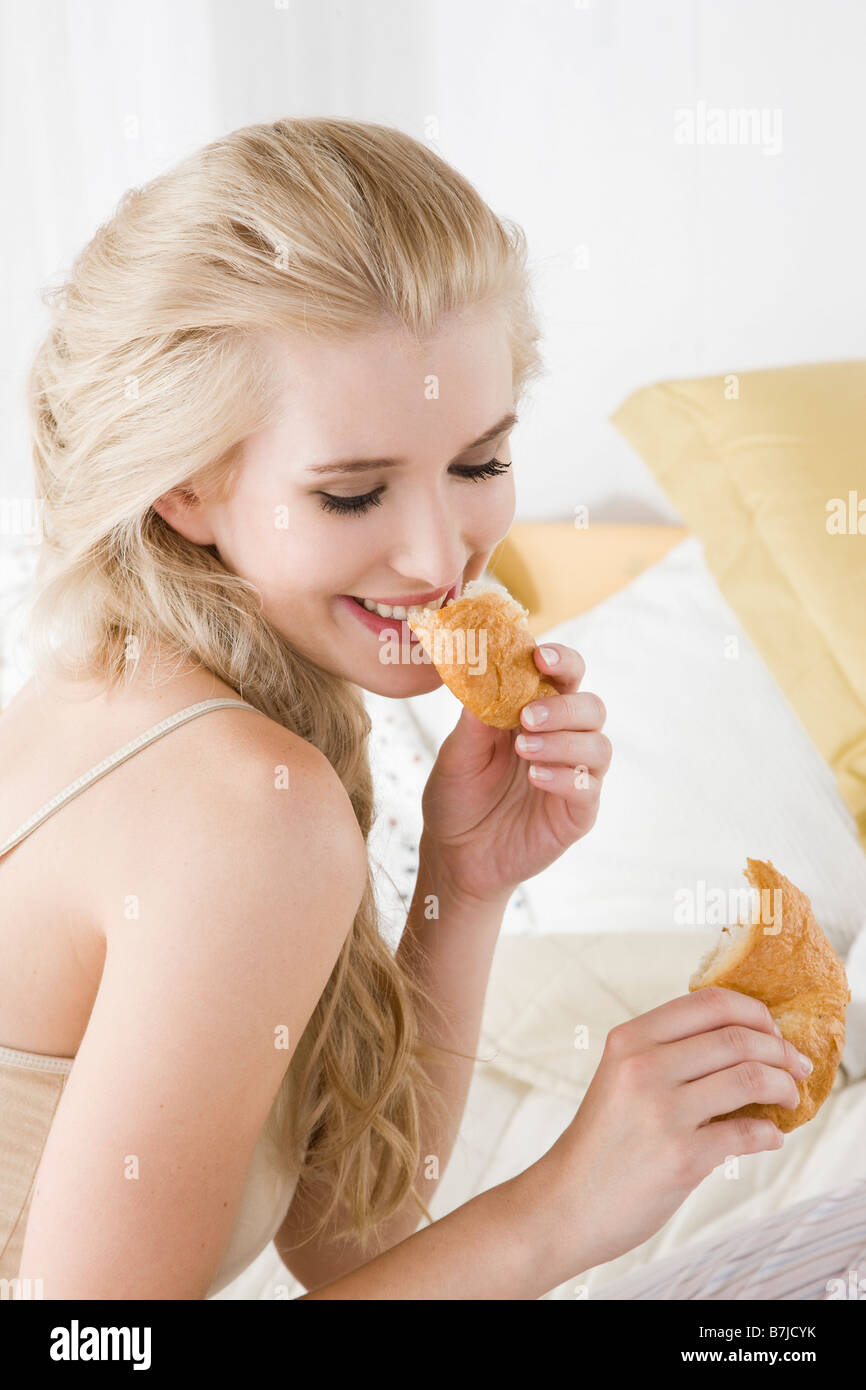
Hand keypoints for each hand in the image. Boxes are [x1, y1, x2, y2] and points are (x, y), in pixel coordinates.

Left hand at [419, 643, 611, 905]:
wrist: (455, 856)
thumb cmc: (456, 798)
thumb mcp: (456, 755)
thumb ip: (473, 721)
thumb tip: (483, 678)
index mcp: (534, 714)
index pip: (563, 676)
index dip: (561, 661)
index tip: (540, 656)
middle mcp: (561, 739)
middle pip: (591, 706)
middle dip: (563, 705)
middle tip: (526, 715)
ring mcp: (574, 775)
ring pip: (599, 744)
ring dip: (564, 740)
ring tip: (524, 749)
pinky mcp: (578, 812)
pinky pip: (589, 787)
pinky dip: (565, 776)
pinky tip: (536, 777)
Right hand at [537, 986, 810, 1278]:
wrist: (565, 1202)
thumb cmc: (602, 1141)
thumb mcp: (620, 1077)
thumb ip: (668, 1055)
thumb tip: (747, 1043)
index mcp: (630, 1039)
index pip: (709, 1002)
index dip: (755, 1012)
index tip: (773, 1031)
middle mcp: (644, 1067)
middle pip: (738, 1038)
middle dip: (781, 1051)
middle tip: (797, 1067)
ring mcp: (662, 1112)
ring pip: (750, 1078)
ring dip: (784, 1087)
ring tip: (789, 1099)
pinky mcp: (681, 1157)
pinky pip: (747, 1133)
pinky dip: (769, 1134)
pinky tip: (770, 1137)